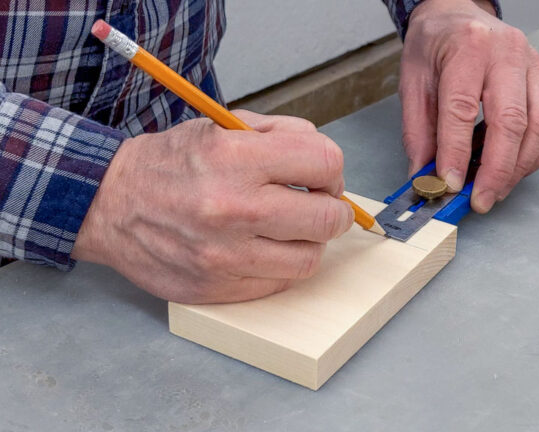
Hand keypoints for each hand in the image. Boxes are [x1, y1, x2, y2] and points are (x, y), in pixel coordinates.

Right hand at [72, 111, 353, 303]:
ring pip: (310, 258)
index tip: (323, 176)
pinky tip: (263, 247)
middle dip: (333, 209)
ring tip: (291, 228)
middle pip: (327, 219)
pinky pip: (279, 282)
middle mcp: (233, 210)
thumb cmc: (167, 164)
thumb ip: (280, 135)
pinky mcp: (218, 288)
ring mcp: (226, 256)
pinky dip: (280, 264)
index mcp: (235, 160)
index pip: (325, 164)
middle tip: (320, 205)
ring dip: (309, 241)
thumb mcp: (220, 127)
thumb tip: (327, 162)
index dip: (332, 168)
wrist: (108, 206)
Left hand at [400, 0, 538, 212]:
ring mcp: (532, 65)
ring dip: (520, 168)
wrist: (458, 12)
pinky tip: (509, 168)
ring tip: (495, 190)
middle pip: (512, 121)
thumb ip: (418, 131)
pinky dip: (531, 154)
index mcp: (467, 48)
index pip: (463, 109)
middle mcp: (507, 53)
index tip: (451, 185)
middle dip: (497, 170)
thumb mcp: (412, 82)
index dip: (458, 153)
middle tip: (481, 200)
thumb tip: (424, 176)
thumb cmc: (435, 45)